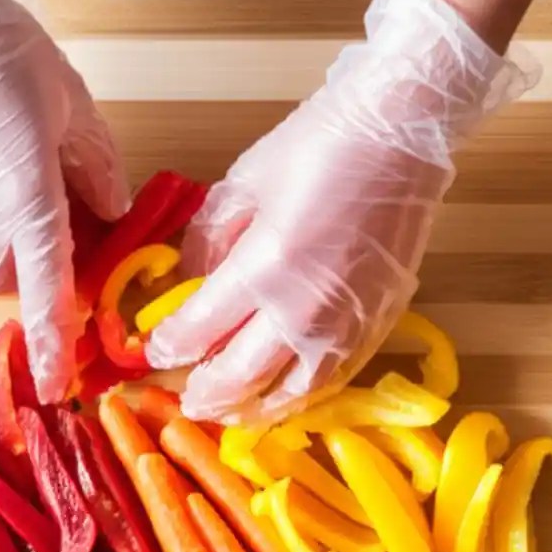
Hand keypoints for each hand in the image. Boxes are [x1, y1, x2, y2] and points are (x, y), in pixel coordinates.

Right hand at [0, 0, 128, 402]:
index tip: (57, 383)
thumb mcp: (72, 103)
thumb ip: (94, 164)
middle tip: (43, 225)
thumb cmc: (4, 50)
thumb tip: (113, 207)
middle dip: (23, 266)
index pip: (45, 285)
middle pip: (0, 272)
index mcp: (26, 197)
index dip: (52, 337)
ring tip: (5, 151)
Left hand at [147, 0, 538, 424]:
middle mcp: (304, 311)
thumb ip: (205, 243)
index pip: (199, 330)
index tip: (152, 353)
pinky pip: (330, 383)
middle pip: (240, 377)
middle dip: (202, 393)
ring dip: (250, 411)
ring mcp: (346, 327)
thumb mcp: (239, 186)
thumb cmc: (315, 149)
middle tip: (180, 398)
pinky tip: (277, 396)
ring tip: (224, 412)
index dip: (169, 348)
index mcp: (264, 268)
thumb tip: (188, 288)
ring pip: (289, 396)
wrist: (398, 138)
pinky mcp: (377, 329)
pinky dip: (296, 398)